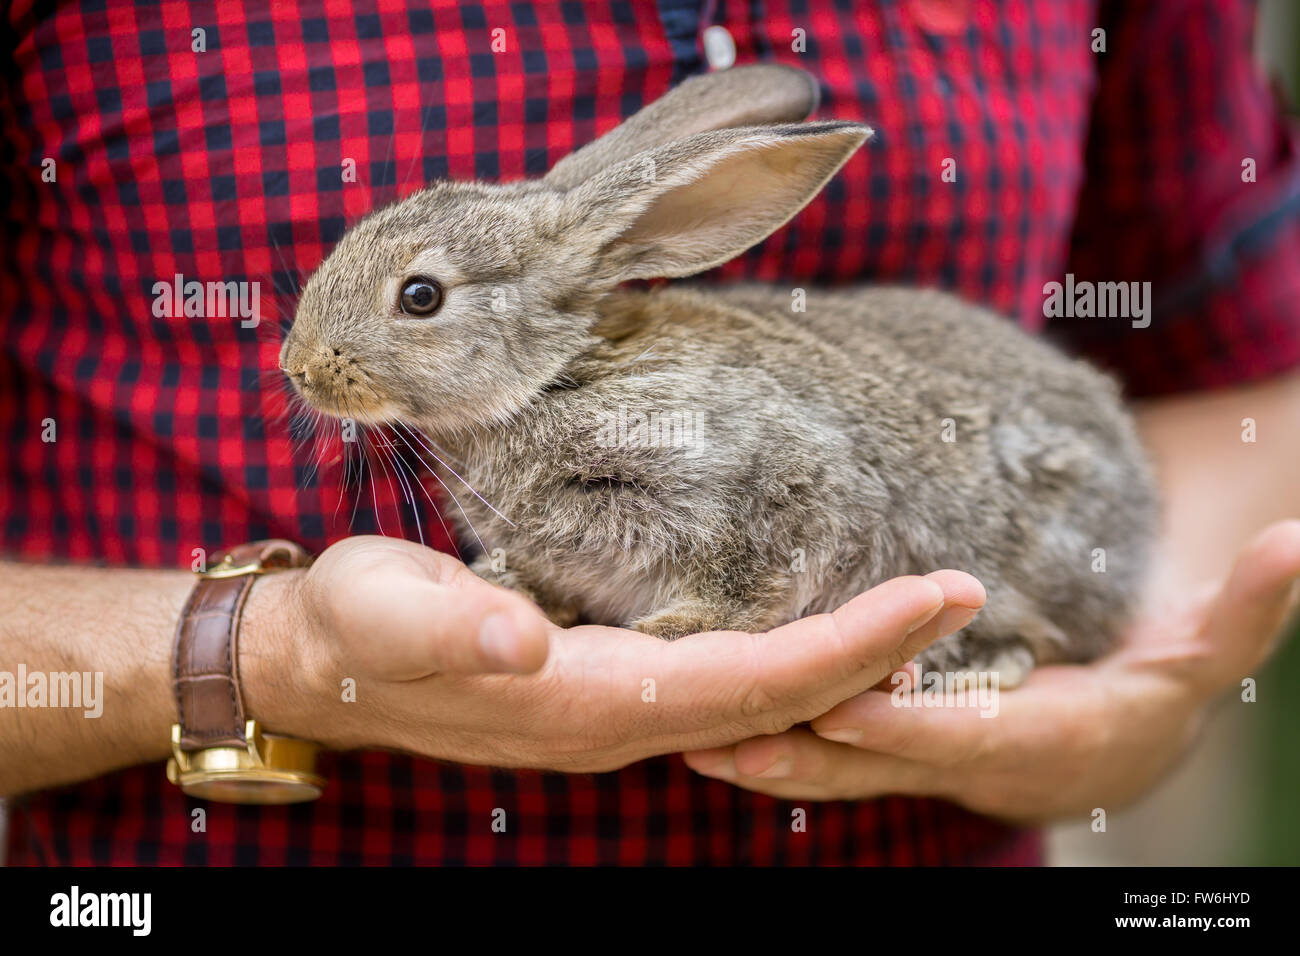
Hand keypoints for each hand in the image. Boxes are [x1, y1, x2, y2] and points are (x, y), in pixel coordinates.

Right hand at [240, 535, 983, 772]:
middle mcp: (623, 716)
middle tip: (965, 589)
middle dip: (882, 650)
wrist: (321, 659)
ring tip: (926, 610)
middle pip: (784, 696)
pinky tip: (829, 626)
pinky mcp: (615, 684)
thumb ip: (452, 627)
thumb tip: (527, 639)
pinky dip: (798, 655)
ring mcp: (624, 707)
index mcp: (588, 700)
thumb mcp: (384, 610)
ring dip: (851, 656)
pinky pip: (732, 680)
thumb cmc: (354, 625)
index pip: (752, 683)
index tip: (934, 595)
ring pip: (766, 695)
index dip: (850, 645)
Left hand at [681, 521, 1299, 821]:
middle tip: (730, 733)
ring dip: (769, 758)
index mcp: (1045, 744)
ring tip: (690, 739)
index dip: (913, 725)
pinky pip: (825, 752)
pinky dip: (772, 743)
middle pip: (884, 765)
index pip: (971, 736)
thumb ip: (1243, 610)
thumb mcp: (1201, 656)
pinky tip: (704, 725)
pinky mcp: (891, 752)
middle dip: (810, 755)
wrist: (1112, 747)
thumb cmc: (1152, 690)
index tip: (849, 704)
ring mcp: (925, 765)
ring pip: (840, 769)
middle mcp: (974, 766)